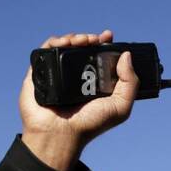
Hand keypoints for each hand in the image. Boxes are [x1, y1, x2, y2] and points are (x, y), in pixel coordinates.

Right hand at [19, 30, 138, 170]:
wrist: (61, 134)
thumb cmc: (90, 125)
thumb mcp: (120, 106)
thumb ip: (130, 82)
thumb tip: (126, 55)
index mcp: (93, 82)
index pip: (99, 56)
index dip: (104, 43)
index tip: (108, 36)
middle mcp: (75, 76)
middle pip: (81, 48)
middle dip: (89, 38)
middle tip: (95, 39)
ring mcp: (57, 73)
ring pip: (64, 46)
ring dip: (75, 37)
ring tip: (83, 40)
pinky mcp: (40, 72)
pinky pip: (46, 50)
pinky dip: (56, 41)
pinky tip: (66, 42)